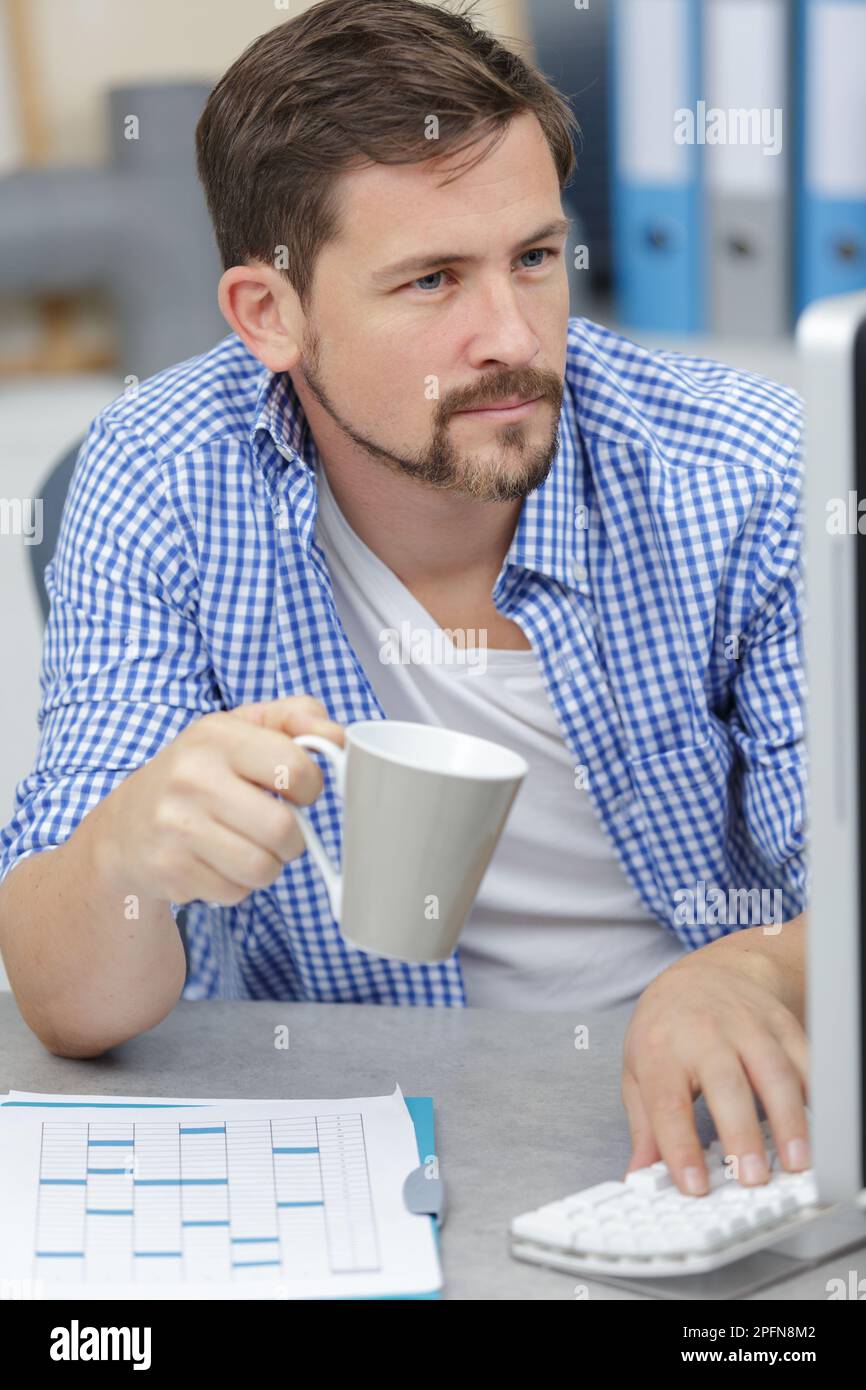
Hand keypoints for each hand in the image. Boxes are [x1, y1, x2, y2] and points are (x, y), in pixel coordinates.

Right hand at [94, 696, 344, 907]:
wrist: (125, 826)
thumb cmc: (200, 772)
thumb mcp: (240, 728)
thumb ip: (295, 716)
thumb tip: (338, 736)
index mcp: (217, 735)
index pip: (297, 768)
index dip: (310, 787)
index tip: (297, 791)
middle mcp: (191, 777)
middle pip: (284, 830)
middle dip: (292, 838)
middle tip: (276, 828)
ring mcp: (176, 826)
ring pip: (263, 869)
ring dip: (267, 865)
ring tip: (247, 845)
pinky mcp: (169, 870)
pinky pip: (235, 893)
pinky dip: (237, 885)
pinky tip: (216, 862)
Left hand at [620, 929, 809, 1195]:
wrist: (701, 975)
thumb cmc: (666, 1028)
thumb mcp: (637, 1070)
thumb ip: (644, 1127)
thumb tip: (640, 1175)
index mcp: (660, 1049)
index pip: (668, 1104)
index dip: (680, 1147)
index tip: (694, 1186)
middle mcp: (703, 1033)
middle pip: (726, 1085)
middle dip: (742, 1135)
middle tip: (753, 1179)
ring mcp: (746, 1025)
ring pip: (773, 1072)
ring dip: (788, 1120)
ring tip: (795, 1163)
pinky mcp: (781, 1024)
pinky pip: (804, 1059)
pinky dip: (815, 1093)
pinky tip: (818, 1125)